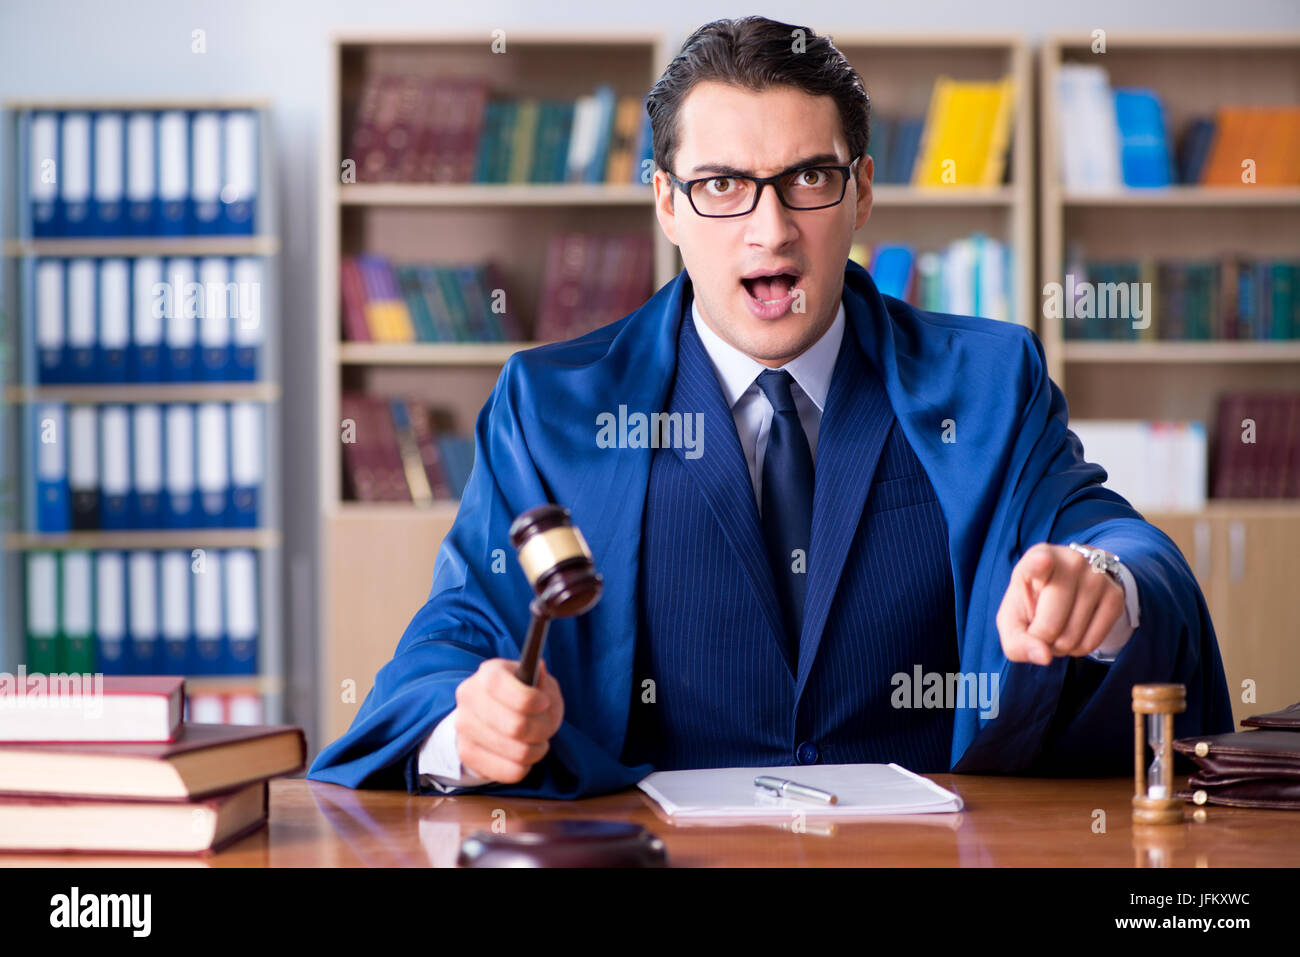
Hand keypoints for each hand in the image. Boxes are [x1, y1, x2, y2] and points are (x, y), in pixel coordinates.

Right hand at [454, 658, 563, 782]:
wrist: (491, 715)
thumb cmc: (522, 697)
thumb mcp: (538, 683)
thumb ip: (543, 683)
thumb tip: (540, 676)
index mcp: (489, 673)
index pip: (502, 687)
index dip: (530, 699)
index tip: (545, 703)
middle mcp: (470, 697)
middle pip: (516, 726)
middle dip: (542, 729)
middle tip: (547, 726)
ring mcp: (464, 727)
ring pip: (518, 752)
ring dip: (537, 749)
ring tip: (537, 741)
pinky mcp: (467, 754)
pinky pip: (511, 772)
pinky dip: (525, 766)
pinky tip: (523, 754)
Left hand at [996, 543, 1125, 666]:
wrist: (1068, 585)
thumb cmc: (1033, 602)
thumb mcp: (1013, 616)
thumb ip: (1016, 641)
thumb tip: (1044, 656)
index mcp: (1038, 556)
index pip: (1037, 562)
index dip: (1039, 564)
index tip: (1043, 561)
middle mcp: (1071, 562)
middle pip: (1049, 626)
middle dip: (1040, 640)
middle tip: (1039, 628)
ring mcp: (1097, 578)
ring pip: (1071, 638)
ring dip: (1058, 647)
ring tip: (1056, 627)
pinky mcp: (1116, 596)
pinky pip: (1092, 642)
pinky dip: (1077, 649)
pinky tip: (1073, 632)